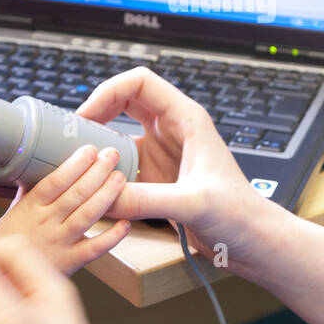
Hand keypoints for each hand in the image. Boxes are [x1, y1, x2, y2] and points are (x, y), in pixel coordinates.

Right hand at [0, 143, 131, 276]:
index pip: (55, 181)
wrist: (0, 278)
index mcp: (30, 207)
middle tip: (112, 155)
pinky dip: (112, 237)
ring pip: (87, 215)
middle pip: (76, 194)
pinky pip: (95, 249)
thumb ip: (30, 189)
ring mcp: (59, 243)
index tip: (90, 150)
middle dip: (97, 172)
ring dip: (106, 195)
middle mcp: (46, 223)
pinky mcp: (70, 262)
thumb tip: (38, 164)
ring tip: (119, 178)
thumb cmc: (7, 241)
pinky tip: (126, 224)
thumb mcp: (13, 210)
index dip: (75, 165)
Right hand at [75, 67, 278, 272]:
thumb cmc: (239, 214)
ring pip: (119, 134)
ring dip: (98, 143)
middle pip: (123, 102)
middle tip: (71, 135)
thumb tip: (107, 196)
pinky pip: (122, 164)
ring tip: (76, 160)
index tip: (86, 115)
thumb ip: (149, 200)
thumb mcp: (194, 204)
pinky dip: (105, 170)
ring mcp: (163, 153)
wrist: (253, 241)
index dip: (108, 91)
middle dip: (95, 113)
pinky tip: (93, 185)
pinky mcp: (156, 177)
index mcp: (187, 119)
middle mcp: (172, 131)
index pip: (140, 82)